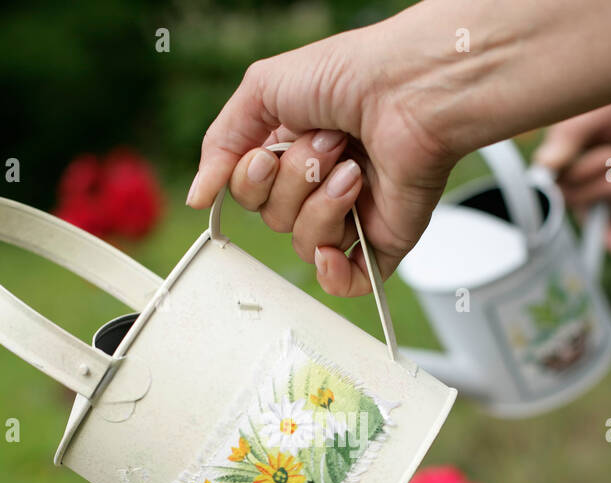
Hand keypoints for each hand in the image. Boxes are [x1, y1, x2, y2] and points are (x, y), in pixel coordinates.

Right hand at [185, 26, 462, 297]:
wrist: (412, 88)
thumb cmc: (351, 73)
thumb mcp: (263, 89)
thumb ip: (220, 143)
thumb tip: (197, 197)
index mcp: (290, 148)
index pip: (247, 192)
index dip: (251, 180)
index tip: (268, 153)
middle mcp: (319, 182)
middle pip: (274, 218)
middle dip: (295, 181)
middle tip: (329, 144)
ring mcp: (352, 213)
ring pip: (306, 243)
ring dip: (323, 205)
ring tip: (353, 168)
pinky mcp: (384, 238)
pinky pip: (348, 281)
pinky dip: (335, 273)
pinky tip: (337, 248)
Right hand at [532, 81, 610, 258]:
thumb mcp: (594, 114)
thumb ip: (568, 140)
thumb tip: (543, 167)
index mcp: (556, 149)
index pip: (547, 182)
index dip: (558, 186)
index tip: (568, 187)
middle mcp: (570, 168)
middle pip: (570, 198)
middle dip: (593, 184)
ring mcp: (593, 181)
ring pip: (590, 211)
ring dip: (607, 212)